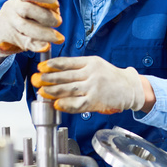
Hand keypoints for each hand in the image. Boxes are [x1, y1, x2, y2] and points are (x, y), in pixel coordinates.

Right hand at [0, 0, 63, 64]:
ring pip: (25, 27)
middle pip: (27, 9)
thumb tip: (56, 16)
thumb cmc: (21, 16)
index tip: (56, 5)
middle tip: (59, 22)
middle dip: (45, 16)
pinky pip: (24, 42)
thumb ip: (43, 9)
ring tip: (59, 38)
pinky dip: (37, 46)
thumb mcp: (28, 7)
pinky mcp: (10, 38)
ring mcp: (10, 23)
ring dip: (44, 33)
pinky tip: (46, 47)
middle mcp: (12, 8)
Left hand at [31, 56, 147, 113]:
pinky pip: (77, 104)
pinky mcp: (96, 101)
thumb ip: (79, 67)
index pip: (67, 62)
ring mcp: (94, 88)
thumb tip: (56, 72)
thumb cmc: (111, 77)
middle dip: (47, 78)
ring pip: (68, 90)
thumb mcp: (96, 65)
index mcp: (90, 62)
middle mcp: (92, 73)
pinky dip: (66, 105)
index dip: (51, 65)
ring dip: (53, 91)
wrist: (130, 88)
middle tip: (36, 80)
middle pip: (65, 76)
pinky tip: (57, 104)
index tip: (40, 67)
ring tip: (42, 92)